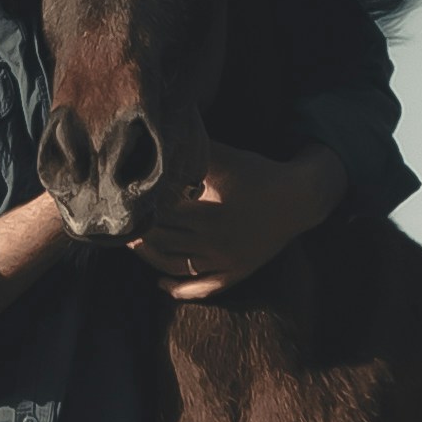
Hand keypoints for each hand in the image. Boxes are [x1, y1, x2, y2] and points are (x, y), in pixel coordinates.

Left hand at [132, 137, 342, 301]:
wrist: (299, 199)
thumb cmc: (258, 174)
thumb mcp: (226, 157)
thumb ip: (193, 148)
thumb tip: (161, 132)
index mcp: (211, 213)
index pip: (162, 214)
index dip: (142, 207)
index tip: (127, 198)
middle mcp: (216, 242)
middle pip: (163, 241)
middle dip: (139, 230)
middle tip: (122, 219)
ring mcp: (225, 262)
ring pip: (175, 266)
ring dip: (149, 257)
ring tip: (132, 243)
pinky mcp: (235, 273)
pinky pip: (201, 287)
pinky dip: (178, 288)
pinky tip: (160, 283)